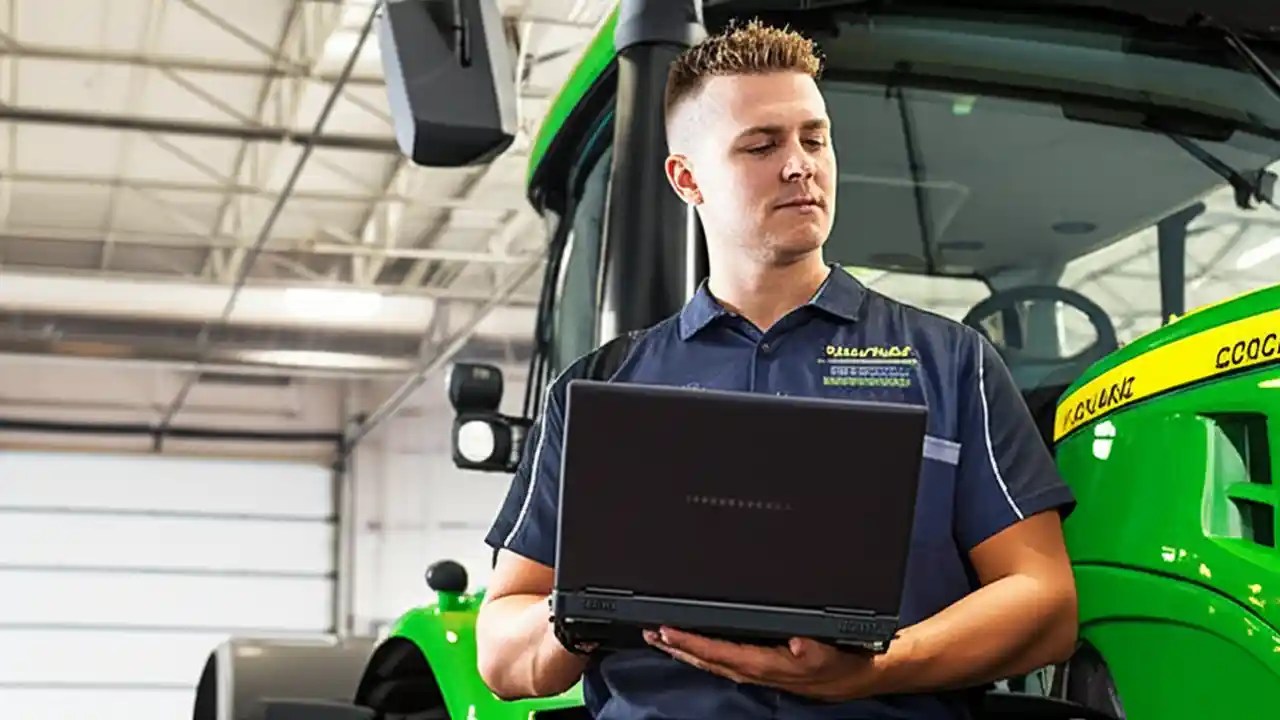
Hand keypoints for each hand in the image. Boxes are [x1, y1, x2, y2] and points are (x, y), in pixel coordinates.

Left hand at [643, 627, 882, 701]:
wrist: (851, 677)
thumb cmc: (838, 662)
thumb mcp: (830, 652)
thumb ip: (812, 648)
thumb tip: (798, 642)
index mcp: (764, 664)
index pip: (718, 652)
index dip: (690, 642)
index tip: (667, 631)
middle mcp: (752, 670)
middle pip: (705, 659)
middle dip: (676, 647)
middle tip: (648, 632)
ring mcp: (752, 671)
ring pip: (709, 661)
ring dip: (683, 651)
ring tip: (659, 638)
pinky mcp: (755, 668)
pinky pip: (719, 661)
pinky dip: (700, 653)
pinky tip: (689, 646)